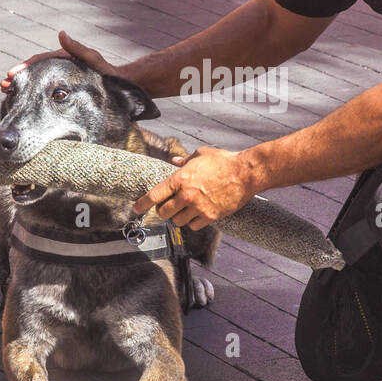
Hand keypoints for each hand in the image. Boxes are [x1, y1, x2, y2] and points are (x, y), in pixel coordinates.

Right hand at [1, 31, 120, 91]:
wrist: (118, 84)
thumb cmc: (107, 72)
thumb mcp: (93, 59)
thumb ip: (77, 48)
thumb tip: (61, 34)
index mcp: (63, 57)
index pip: (39, 60)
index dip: (25, 66)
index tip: (12, 74)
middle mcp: (59, 65)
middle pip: (34, 70)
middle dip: (19, 77)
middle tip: (4, 85)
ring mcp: (60, 77)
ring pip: (37, 80)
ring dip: (23, 85)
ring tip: (8, 93)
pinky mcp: (63, 87)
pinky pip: (44, 88)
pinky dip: (33, 92)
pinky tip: (24, 101)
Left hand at [131, 147, 258, 229]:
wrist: (245, 173)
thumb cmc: (224, 161)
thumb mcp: (201, 154)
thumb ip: (184, 160)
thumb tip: (174, 161)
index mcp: (181, 179)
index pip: (154, 195)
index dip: (142, 203)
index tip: (135, 208)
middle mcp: (186, 195)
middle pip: (163, 212)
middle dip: (163, 211)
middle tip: (168, 207)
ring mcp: (198, 207)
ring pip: (178, 221)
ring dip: (179, 217)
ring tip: (186, 210)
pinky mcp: (210, 216)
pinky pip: (194, 226)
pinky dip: (193, 222)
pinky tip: (198, 214)